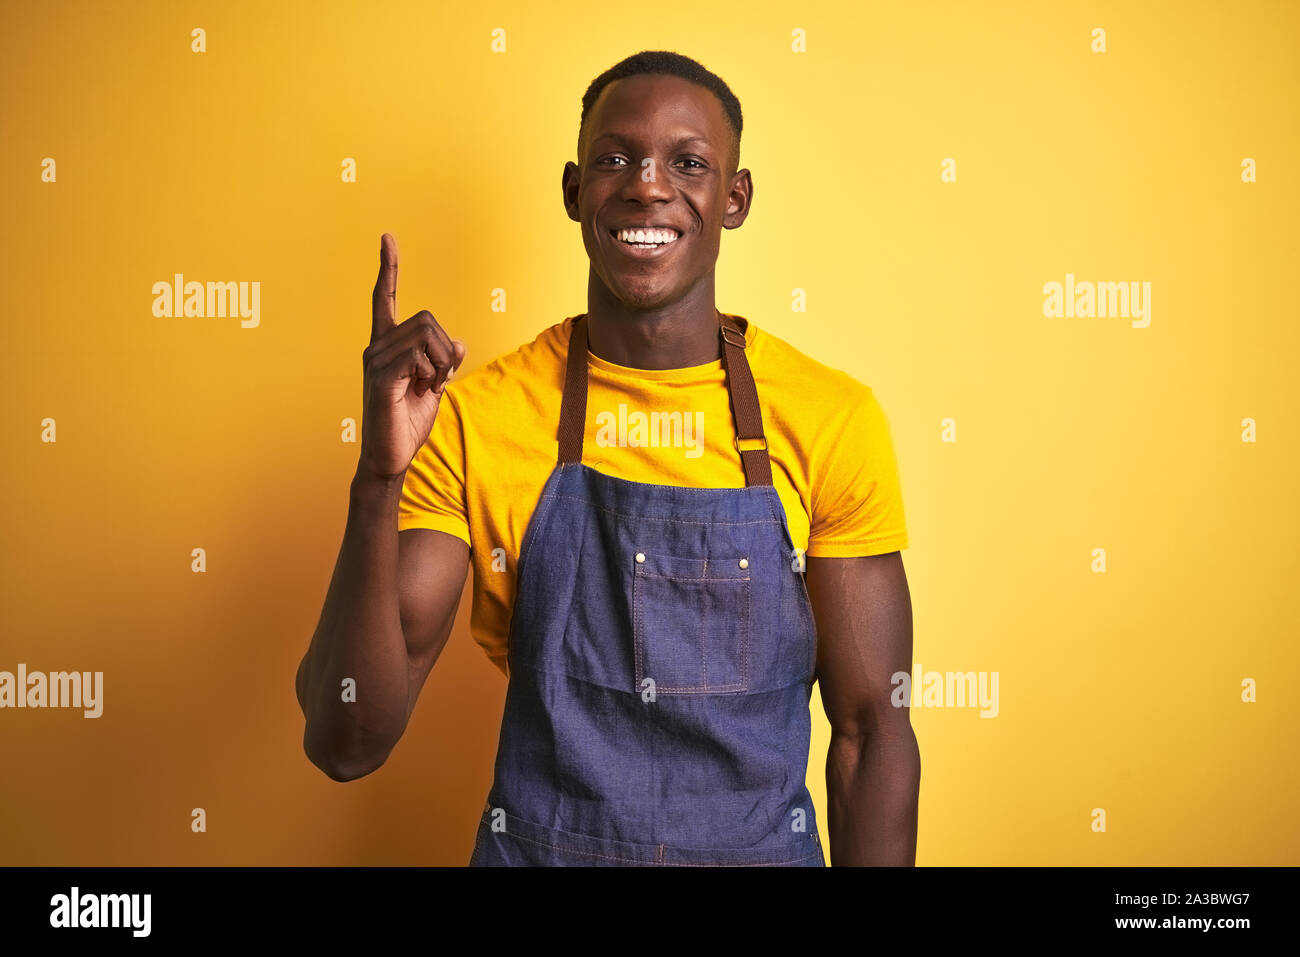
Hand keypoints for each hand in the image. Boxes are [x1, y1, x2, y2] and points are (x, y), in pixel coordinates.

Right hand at [357, 233, 466, 480]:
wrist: (390, 457)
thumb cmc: (408, 422)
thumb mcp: (435, 386)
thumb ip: (444, 362)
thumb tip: (459, 342)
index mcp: (388, 345)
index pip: (384, 298)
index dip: (388, 268)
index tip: (387, 237)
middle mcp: (377, 346)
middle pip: (428, 319)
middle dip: (445, 349)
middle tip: (437, 378)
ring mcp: (376, 360)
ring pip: (427, 336)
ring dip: (441, 364)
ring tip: (426, 387)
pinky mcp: (382, 377)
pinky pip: (418, 356)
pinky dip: (431, 374)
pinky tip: (421, 390)